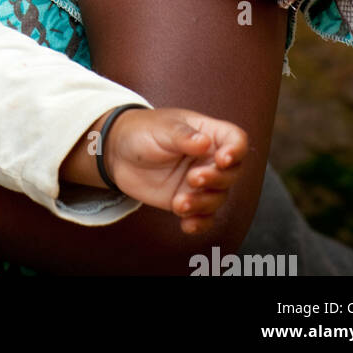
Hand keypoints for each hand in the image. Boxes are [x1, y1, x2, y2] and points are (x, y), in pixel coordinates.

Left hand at [103, 108, 247, 232]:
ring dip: (203, 204)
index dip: (236, 150)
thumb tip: (205, 142)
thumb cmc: (142, 131)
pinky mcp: (188, 199)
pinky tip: (186, 224)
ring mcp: (199, 181)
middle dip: (216, 180)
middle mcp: (209, 159)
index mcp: (208, 133)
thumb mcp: (161, 128)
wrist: (117, 152)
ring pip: (218, 198)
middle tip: (192, 178)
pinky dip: (199, 223)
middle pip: (231, 173)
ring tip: (180, 203)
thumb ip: (183, 135)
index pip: (236, 140)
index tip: (222, 159)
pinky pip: (204, 217)